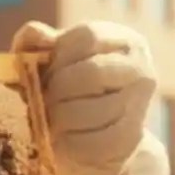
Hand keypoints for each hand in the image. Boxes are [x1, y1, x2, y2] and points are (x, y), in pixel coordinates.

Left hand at [13, 21, 157, 174]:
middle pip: (90, 73)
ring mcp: (138, 106)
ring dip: (56, 118)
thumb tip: (35, 33)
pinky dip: (65, 142)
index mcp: (123, 41)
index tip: (44, 70)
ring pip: (85, 111)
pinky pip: (87, 142)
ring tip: (49, 119)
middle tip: (42, 99)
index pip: (88, 37)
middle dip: (56, 88)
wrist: (92, 137)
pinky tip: (60, 138)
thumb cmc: (66, 88)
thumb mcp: (50, 59)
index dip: (58, 54)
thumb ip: (36, 42)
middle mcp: (140, 70)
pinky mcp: (129, 139)